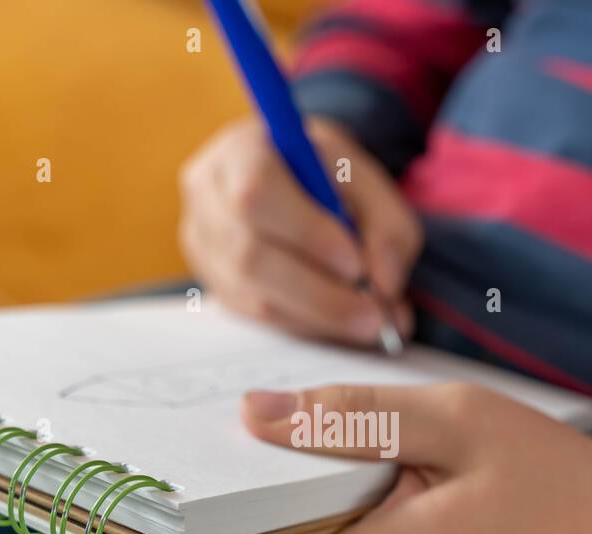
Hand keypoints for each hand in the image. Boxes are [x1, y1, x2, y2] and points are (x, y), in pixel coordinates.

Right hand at [178, 116, 422, 345]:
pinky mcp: (213, 282)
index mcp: (241, 151)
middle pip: (250, 255)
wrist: (289, 179)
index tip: (355, 264)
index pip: (258, 194)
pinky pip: (255, 315)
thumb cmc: (326, 176)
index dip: (307, 234)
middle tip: (373, 316)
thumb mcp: (367, 181)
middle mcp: (208, 198)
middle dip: (319, 293)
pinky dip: (304, 324)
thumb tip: (386, 283)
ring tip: (367, 324)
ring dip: (316, 316)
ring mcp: (203, 244)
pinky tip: (338, 323)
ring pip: (252, 294)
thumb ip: (388, 227)